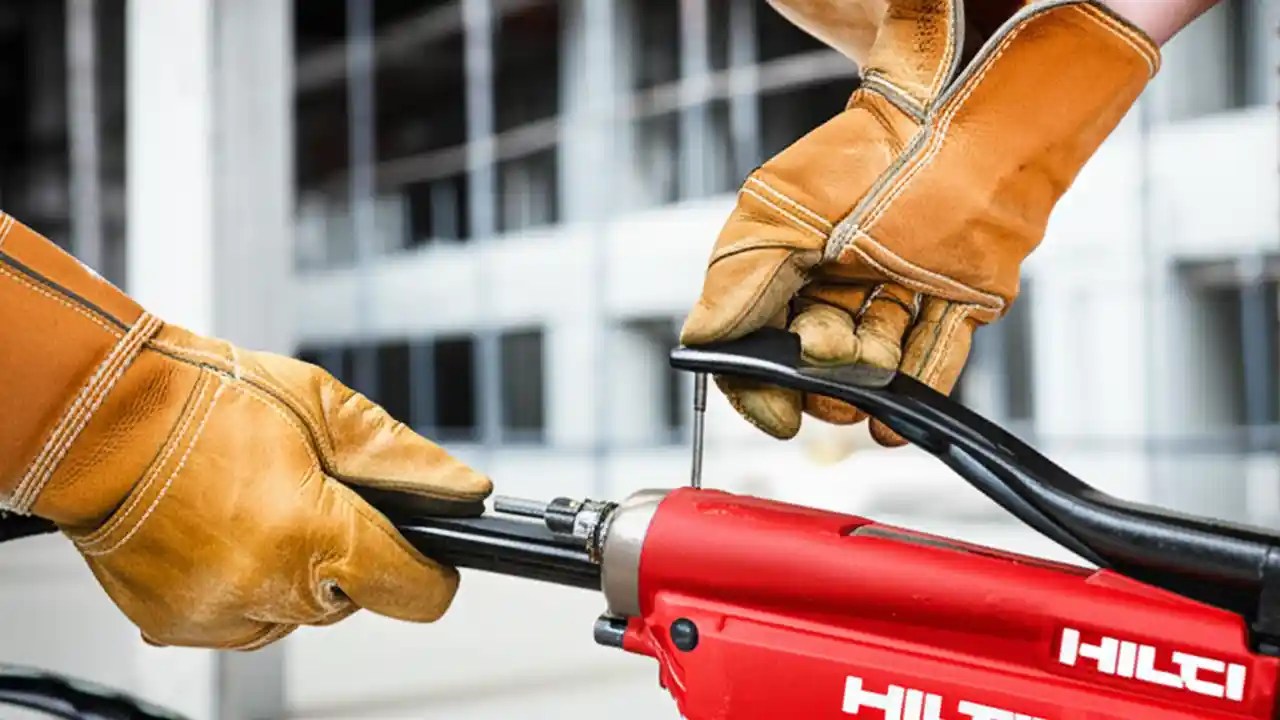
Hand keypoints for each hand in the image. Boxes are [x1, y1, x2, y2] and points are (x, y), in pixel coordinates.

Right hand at [0, 216, 490, 648]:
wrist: (98, 416)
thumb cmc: (205, 401)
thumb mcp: (323, 408)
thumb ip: (404, 460)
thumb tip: (466, 491)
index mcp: (312, 539)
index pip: (415, 593)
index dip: (429, 567)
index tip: (425, 549)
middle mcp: (265, 591)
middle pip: (354, 598)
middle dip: (347, 549)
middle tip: (307, 491)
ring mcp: (216, 616)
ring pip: (298, 610)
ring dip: (295, 568)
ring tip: (256, 503)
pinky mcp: (177, 627)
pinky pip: (243, 616)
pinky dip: (245, 581)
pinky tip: (223, 529)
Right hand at [682, 0, 1157, 444]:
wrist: (967, 121)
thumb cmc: (866, 153)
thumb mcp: (776, 214)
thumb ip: (735, 282)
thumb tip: (703, 343)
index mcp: (788, 260)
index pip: (759, 342)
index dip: (760, 386)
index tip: (776, 414)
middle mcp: (839, 280)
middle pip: (816, 361)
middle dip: (821, 367)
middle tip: (832, 345)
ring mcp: (899, 291)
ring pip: (873, 368)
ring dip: (869, 376)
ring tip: (875, 348)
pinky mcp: (957, 300)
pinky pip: (935, 362)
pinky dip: (914, 395)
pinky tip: (895, 422)